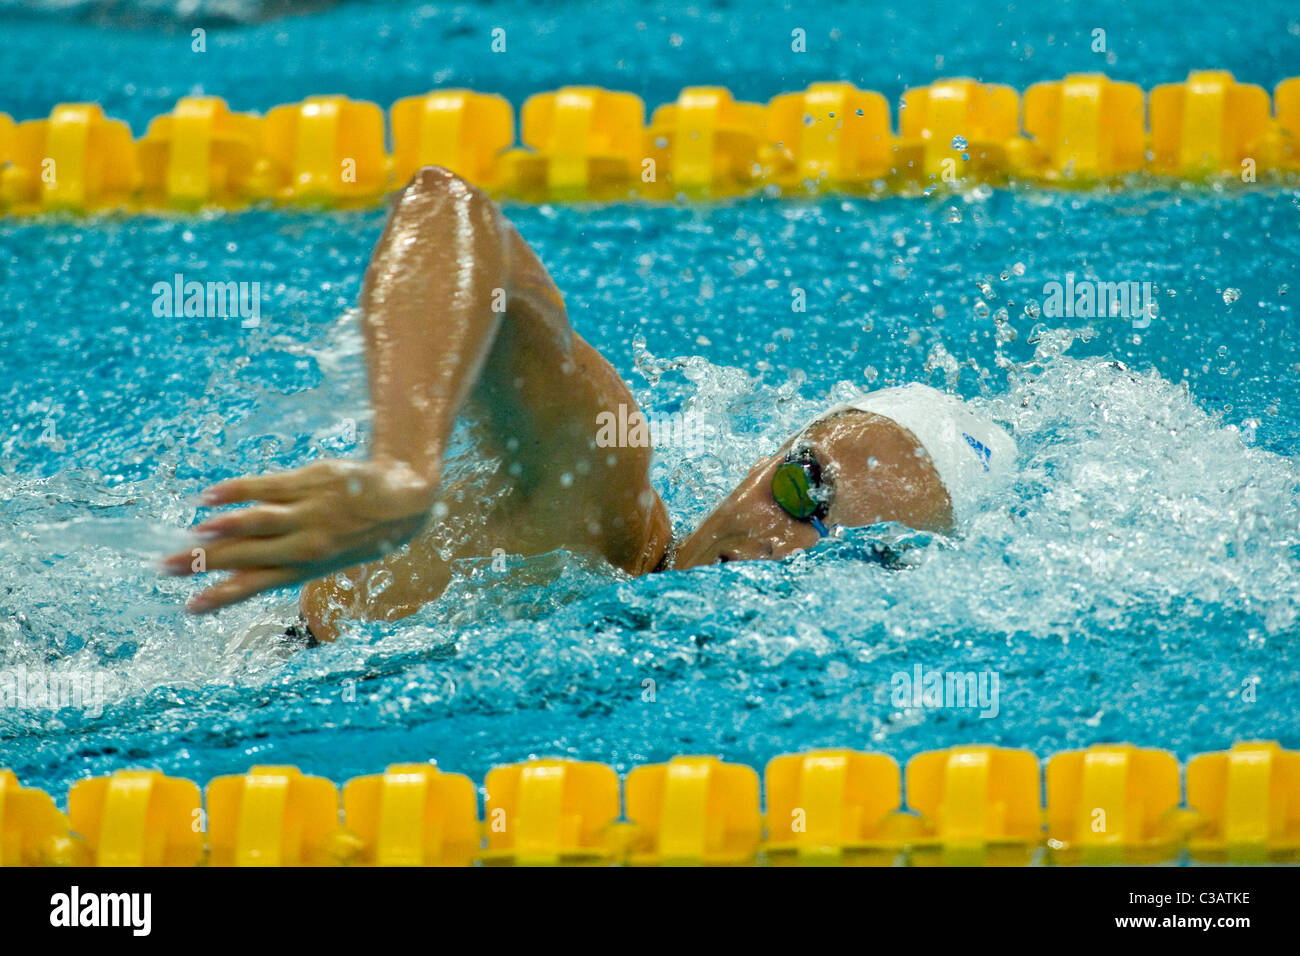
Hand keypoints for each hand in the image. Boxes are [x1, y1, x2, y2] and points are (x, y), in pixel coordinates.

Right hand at [162, 459, 436, 613]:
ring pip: (255, 522)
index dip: (222, 597)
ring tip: (191, 536)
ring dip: (220, 529)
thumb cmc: (361, 532)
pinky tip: (208, 497)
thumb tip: (237, 571)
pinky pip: (265, 487)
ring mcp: (307, 512)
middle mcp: (306, 543)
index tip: (190, 608)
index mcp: (307, 567)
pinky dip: (235, 491)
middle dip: (204, 563)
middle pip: (246, 555)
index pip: (256, 585)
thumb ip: (286, 562)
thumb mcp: (330, 559)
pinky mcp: (309, 482)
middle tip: (166, 568)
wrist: (403, 499)